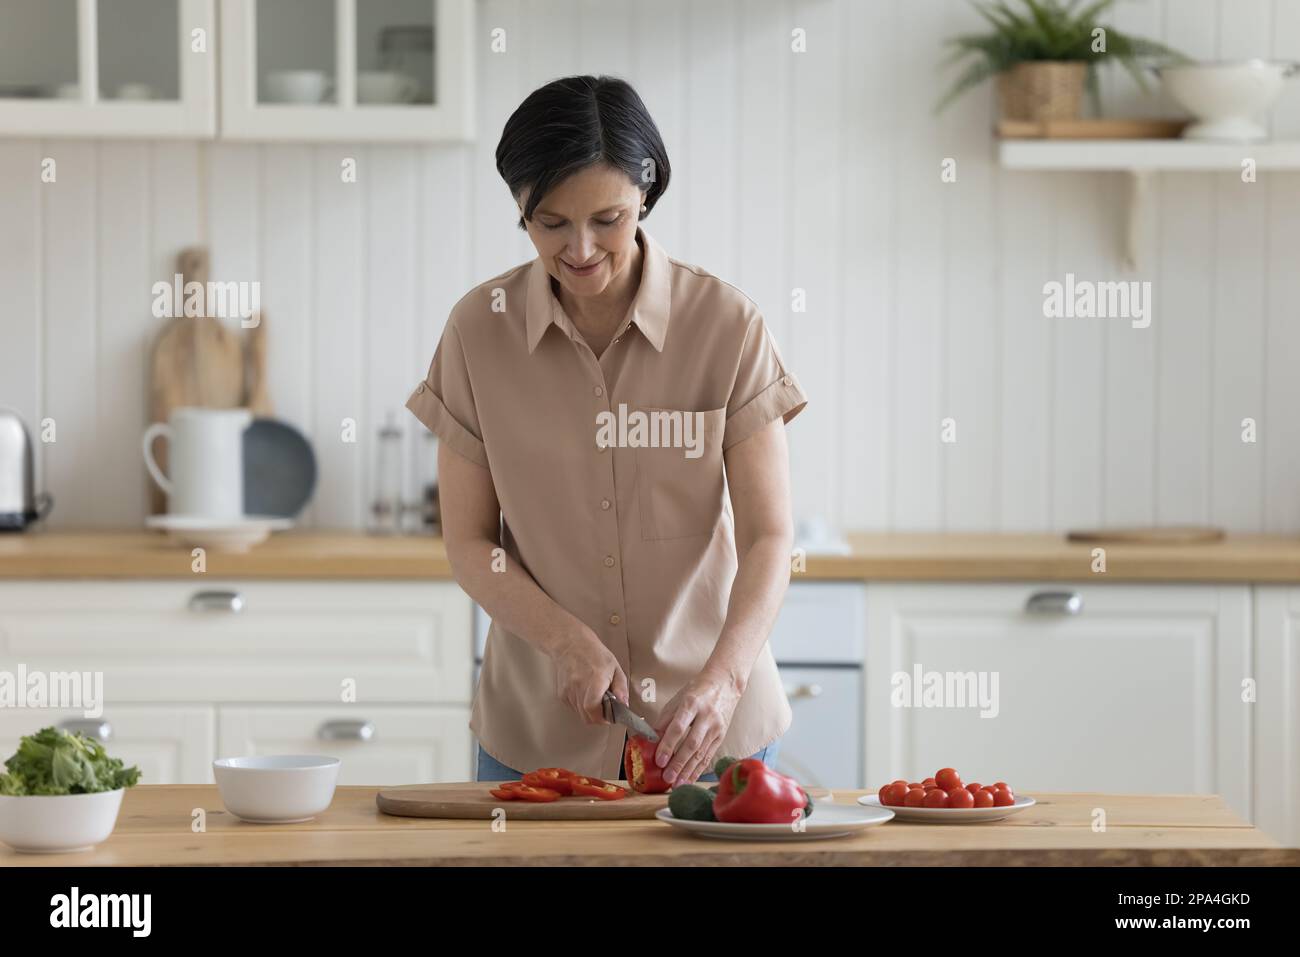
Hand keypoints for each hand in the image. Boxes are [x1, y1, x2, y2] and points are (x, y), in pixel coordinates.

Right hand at [550, 627, 629, 723]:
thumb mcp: (614, 667)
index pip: (594, 711)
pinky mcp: (562, 694)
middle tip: (605, 709)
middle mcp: (579, 689)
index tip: (610, 716)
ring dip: (590, 711)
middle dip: (598, 717)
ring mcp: (568, 692)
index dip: (603, 718)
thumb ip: (621, 687)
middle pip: (587, 717)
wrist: (570, 644)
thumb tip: (624, 704)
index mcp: (594, 682)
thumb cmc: (594, 653)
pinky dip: (581, 705)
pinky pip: (573, 708)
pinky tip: (585, 692)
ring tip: (595, 696)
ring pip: (580, 714)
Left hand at [654, 666, 743, 785]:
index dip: (668, 745)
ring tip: (677, 784)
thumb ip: (665, 720)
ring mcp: (716, 727)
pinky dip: (699, 769)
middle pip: (692, 743)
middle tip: (667, 777)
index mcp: (692, 703)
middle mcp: (706, 716)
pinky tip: (690, 779)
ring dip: (688, 770)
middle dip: (679, 763)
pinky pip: (709, 755)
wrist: (725, 683)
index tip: (659, 760)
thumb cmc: (697, 691)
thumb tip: (650, 740)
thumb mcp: (678, 699)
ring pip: (702, 753)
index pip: (679, 727)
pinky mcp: (722, 736)